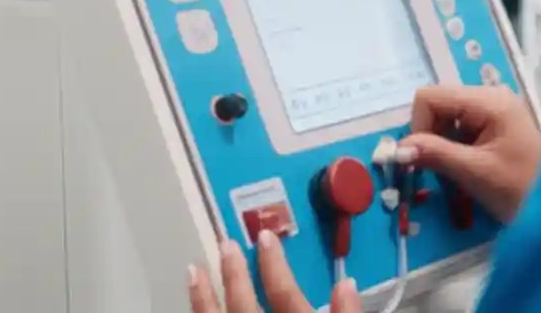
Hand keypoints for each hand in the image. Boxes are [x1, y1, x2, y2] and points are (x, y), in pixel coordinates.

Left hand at [188, 231, 362, 311]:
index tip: (266, 236)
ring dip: (202, 297)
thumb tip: (347, 283)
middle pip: (243, 304)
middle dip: (234, 273)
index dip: (274, 264)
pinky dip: (197, 312)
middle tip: (226, 243)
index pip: (284, 294)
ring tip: (193, 270)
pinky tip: (194, 303)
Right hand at [400, 85, 540, 222]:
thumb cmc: (520, 189)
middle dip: (430, 137)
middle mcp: (490, 97)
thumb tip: (399, 148)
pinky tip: (464, 171)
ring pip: (446, 120)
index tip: (421, 157)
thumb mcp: (475, 172)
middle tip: (436, 169)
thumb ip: (436, 154)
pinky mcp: (494, 127)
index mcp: (489, 101)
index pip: (431, 96)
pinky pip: (459, 131)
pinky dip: (453, 151)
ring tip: (455, 174)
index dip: (418, 125)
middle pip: (438, 106)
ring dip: (441, 147)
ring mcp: (493, 111)